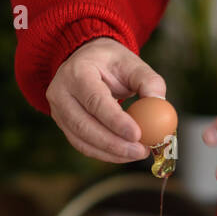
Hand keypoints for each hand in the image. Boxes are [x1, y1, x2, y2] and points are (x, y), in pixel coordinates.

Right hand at [46, 37, 166, 163]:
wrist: (87, 61)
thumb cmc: (112, 63)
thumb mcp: (132, 63)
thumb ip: (148, 81)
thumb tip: (159, 104)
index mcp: (78, 71)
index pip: (95, 100)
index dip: (115, 120)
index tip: (137, 134)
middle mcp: (61, 92)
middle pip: (84, 125)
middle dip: (114, 143)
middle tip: (140, 150)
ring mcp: (58, 110)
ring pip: (81, 139)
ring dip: (111, 152)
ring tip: (137, 153)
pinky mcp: (63, 124)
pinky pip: (82, 145)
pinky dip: (104, 153)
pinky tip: (124, 154)